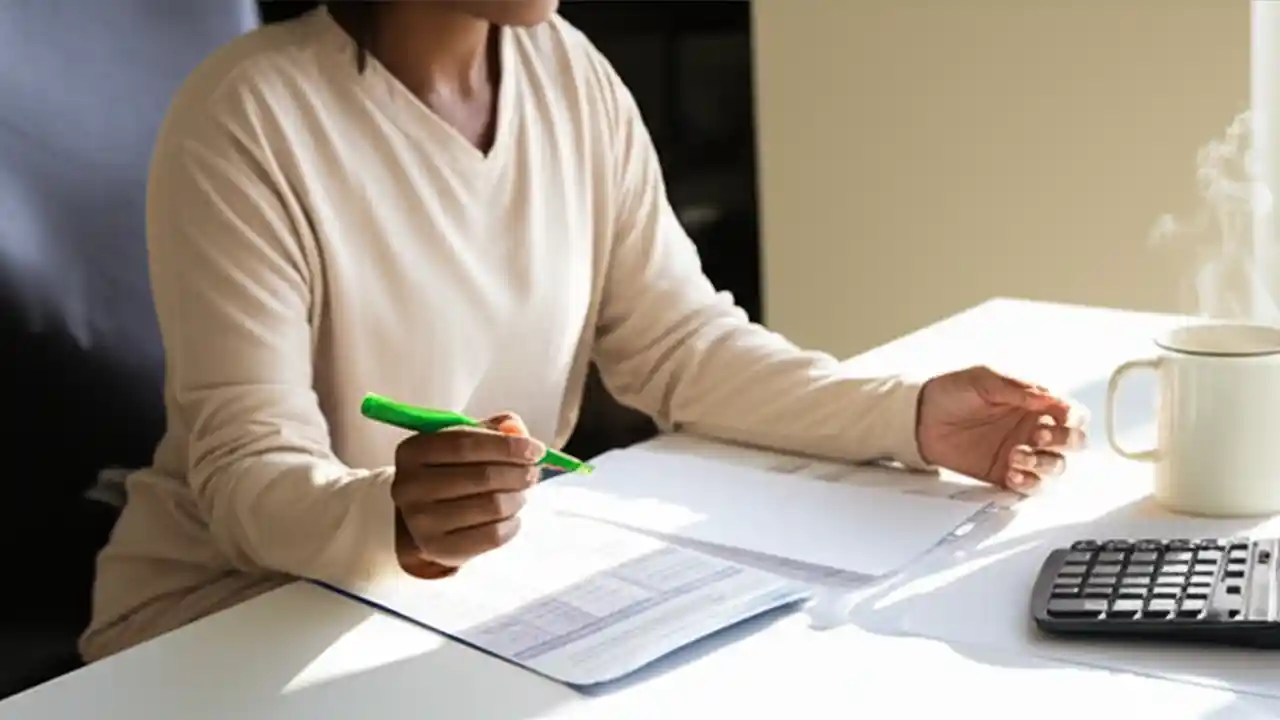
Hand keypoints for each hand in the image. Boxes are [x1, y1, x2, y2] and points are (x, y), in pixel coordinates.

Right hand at [391, 413, 543, 578]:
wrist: (422, 519)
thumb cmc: (450, 473)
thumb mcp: (465, 442)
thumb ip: (494, 430)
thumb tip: (516, 429)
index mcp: (414, 451)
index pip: (466, 443)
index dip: (507, 445)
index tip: (537, 449)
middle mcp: (410, 486)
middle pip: (482, 476)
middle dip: (518, 473)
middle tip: (533, 473)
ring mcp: (421, 520)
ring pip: (492, 506)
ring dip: (518, 498)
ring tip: (520, 494)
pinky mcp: (438, 548)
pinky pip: (492, 535)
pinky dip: (512, 524)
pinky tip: (511, 517)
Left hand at [916, 366, 1085, 493]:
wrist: (920, 417)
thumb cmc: (952, 391)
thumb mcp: (985, 379)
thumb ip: (1018, 388)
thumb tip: (1049, 397)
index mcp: (1034, 404)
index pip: (1071, 413)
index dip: (1073, 417)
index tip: (1061, 418)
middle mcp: (1033, 429)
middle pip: (1073, 442)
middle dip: (1065, 442)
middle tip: (1040, 438)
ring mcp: (1021, 453)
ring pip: (1055, 466)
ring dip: (1045, 464)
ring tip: (1017, 455)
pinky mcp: (1004, 473)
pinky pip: (1030, 485)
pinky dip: (1029, 483)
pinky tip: (1014, 475)